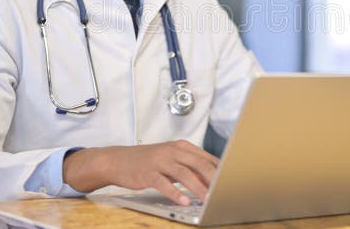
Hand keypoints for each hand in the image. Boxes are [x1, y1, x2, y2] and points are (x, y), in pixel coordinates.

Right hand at [62, 140, 218, 204]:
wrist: (118, 160)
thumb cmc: (149, 161)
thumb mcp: (172, 159)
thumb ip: (191, 166)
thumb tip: (213, 179)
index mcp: (182, 147)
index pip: (207, 158)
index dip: (220, 172)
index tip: (231, 183)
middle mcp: (173, 151)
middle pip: (199, 164)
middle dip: (213, 180)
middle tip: (223, 193)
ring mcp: (160, 161)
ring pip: (184, 174)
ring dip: (198, 188)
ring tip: (208, 200)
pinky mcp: (148, 173)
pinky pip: (164, 184)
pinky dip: (175, 193)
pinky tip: (183, 202)